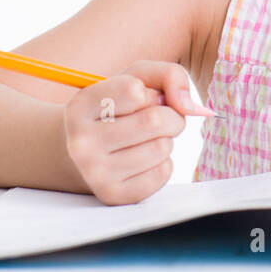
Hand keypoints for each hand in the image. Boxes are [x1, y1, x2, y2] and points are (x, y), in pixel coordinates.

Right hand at [63, 60, 201, 204]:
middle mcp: (81, 142)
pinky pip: (163, 173)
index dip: (150, 92)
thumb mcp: (137, 78)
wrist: (87, 153)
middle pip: (154, 121)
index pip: (133, 90)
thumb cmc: (119, 108)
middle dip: (171, 116)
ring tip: (147, 140)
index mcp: (80, 106)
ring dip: (166, 140)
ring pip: (162, 148)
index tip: (142, 98)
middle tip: (161, 119)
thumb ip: (170, 76)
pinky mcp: (114, 195)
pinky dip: (163, 163)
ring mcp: (95, 173)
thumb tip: (190, 107)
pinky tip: (144, 159)